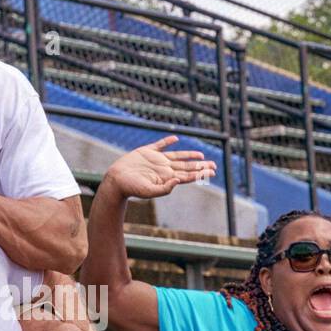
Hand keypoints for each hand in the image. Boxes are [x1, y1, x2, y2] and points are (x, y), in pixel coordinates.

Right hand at [101, 136, 215, 200]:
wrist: (116, 180)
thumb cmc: (131, 188)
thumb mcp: (148, 191)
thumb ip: (164, 188)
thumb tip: (179, 181)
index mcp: (166, 178)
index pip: (187, 176)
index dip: (200, 174)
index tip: (212, 172)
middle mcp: (164, 169)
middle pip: (186, 167)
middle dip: (200, 166)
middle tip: (214, 165)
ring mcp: (156, 160)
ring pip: (177, 156)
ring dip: (189, 155)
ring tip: (201, 155)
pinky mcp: (147, 152)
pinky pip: (160, 145)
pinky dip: (167, 141)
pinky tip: (175, 139)